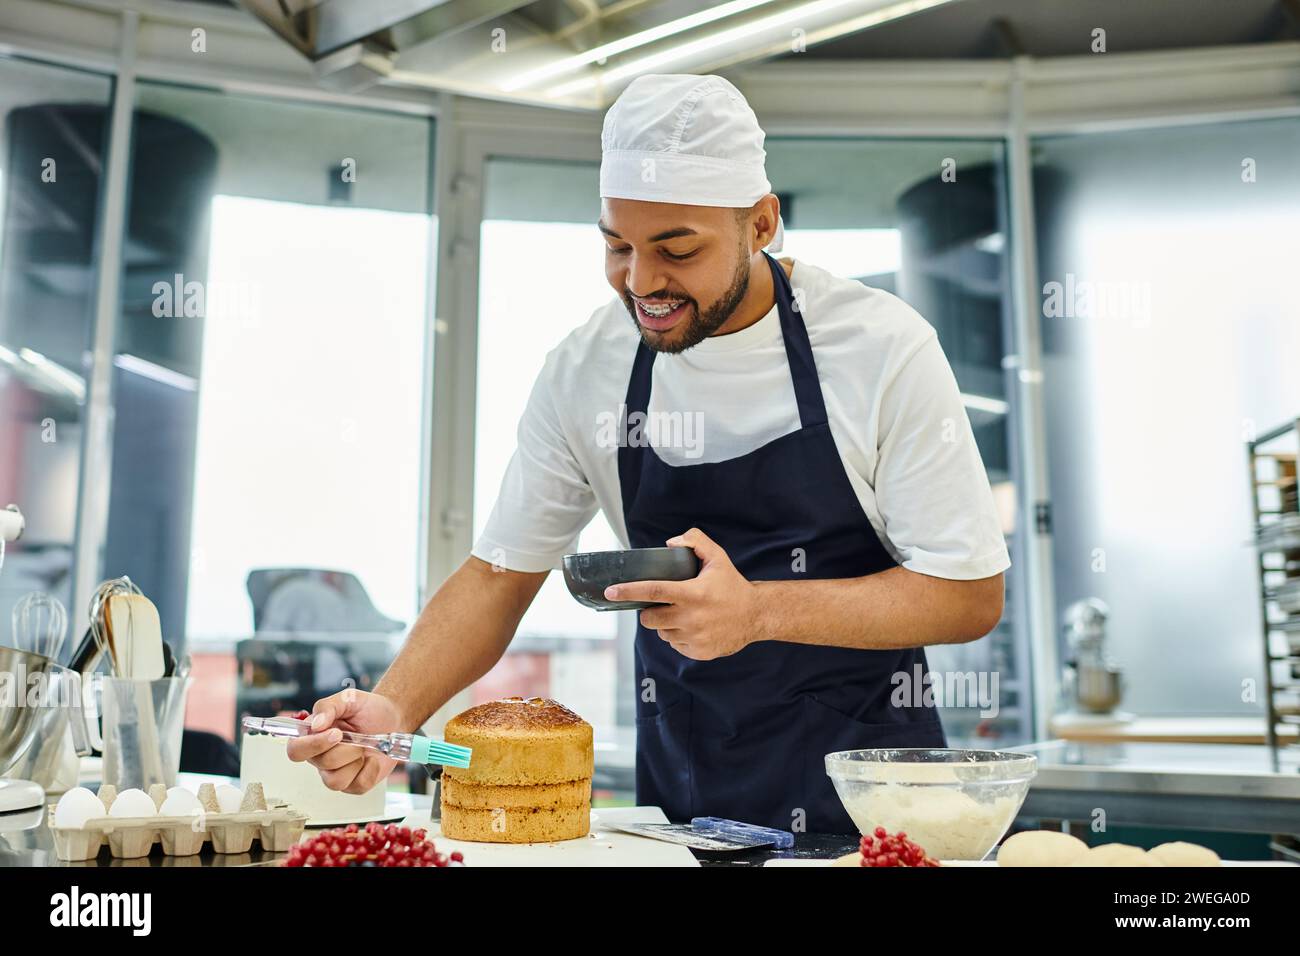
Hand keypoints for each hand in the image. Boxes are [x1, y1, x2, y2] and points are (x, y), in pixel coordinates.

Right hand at [285, 688, 402, 794]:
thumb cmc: (368, 709)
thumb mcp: (348, 698)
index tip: (336, 733)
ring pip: (335, 781)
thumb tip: (315, 725)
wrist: (393, 719)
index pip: (295, 750)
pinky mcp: (353, 784)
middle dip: (344, 749)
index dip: (311, 745)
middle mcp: (320, 757)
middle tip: (357, 737)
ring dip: (356, 760)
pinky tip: (374, 758)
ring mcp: (336, 772)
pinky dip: (370, 770)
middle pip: (321, 763)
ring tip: (364, 747)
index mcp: (312, 736)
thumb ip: (327, 707)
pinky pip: (357, 786)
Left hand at [604, 528, 758, 660]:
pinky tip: (693, 627)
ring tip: (682, 614)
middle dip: (649, 610)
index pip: (653, 591)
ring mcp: (695, 637)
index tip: (610, 592)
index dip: (628, 591)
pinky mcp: (698, 652)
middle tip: (662, 604)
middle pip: (650, 618)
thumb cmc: (732, 585)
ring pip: (661, 633)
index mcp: (693, 593)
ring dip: (664, 624)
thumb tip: (670, 544)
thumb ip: (695, 541)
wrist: (756, 615)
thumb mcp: (717, 557)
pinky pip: (675, 645)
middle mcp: (692, 617)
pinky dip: (678, 636)